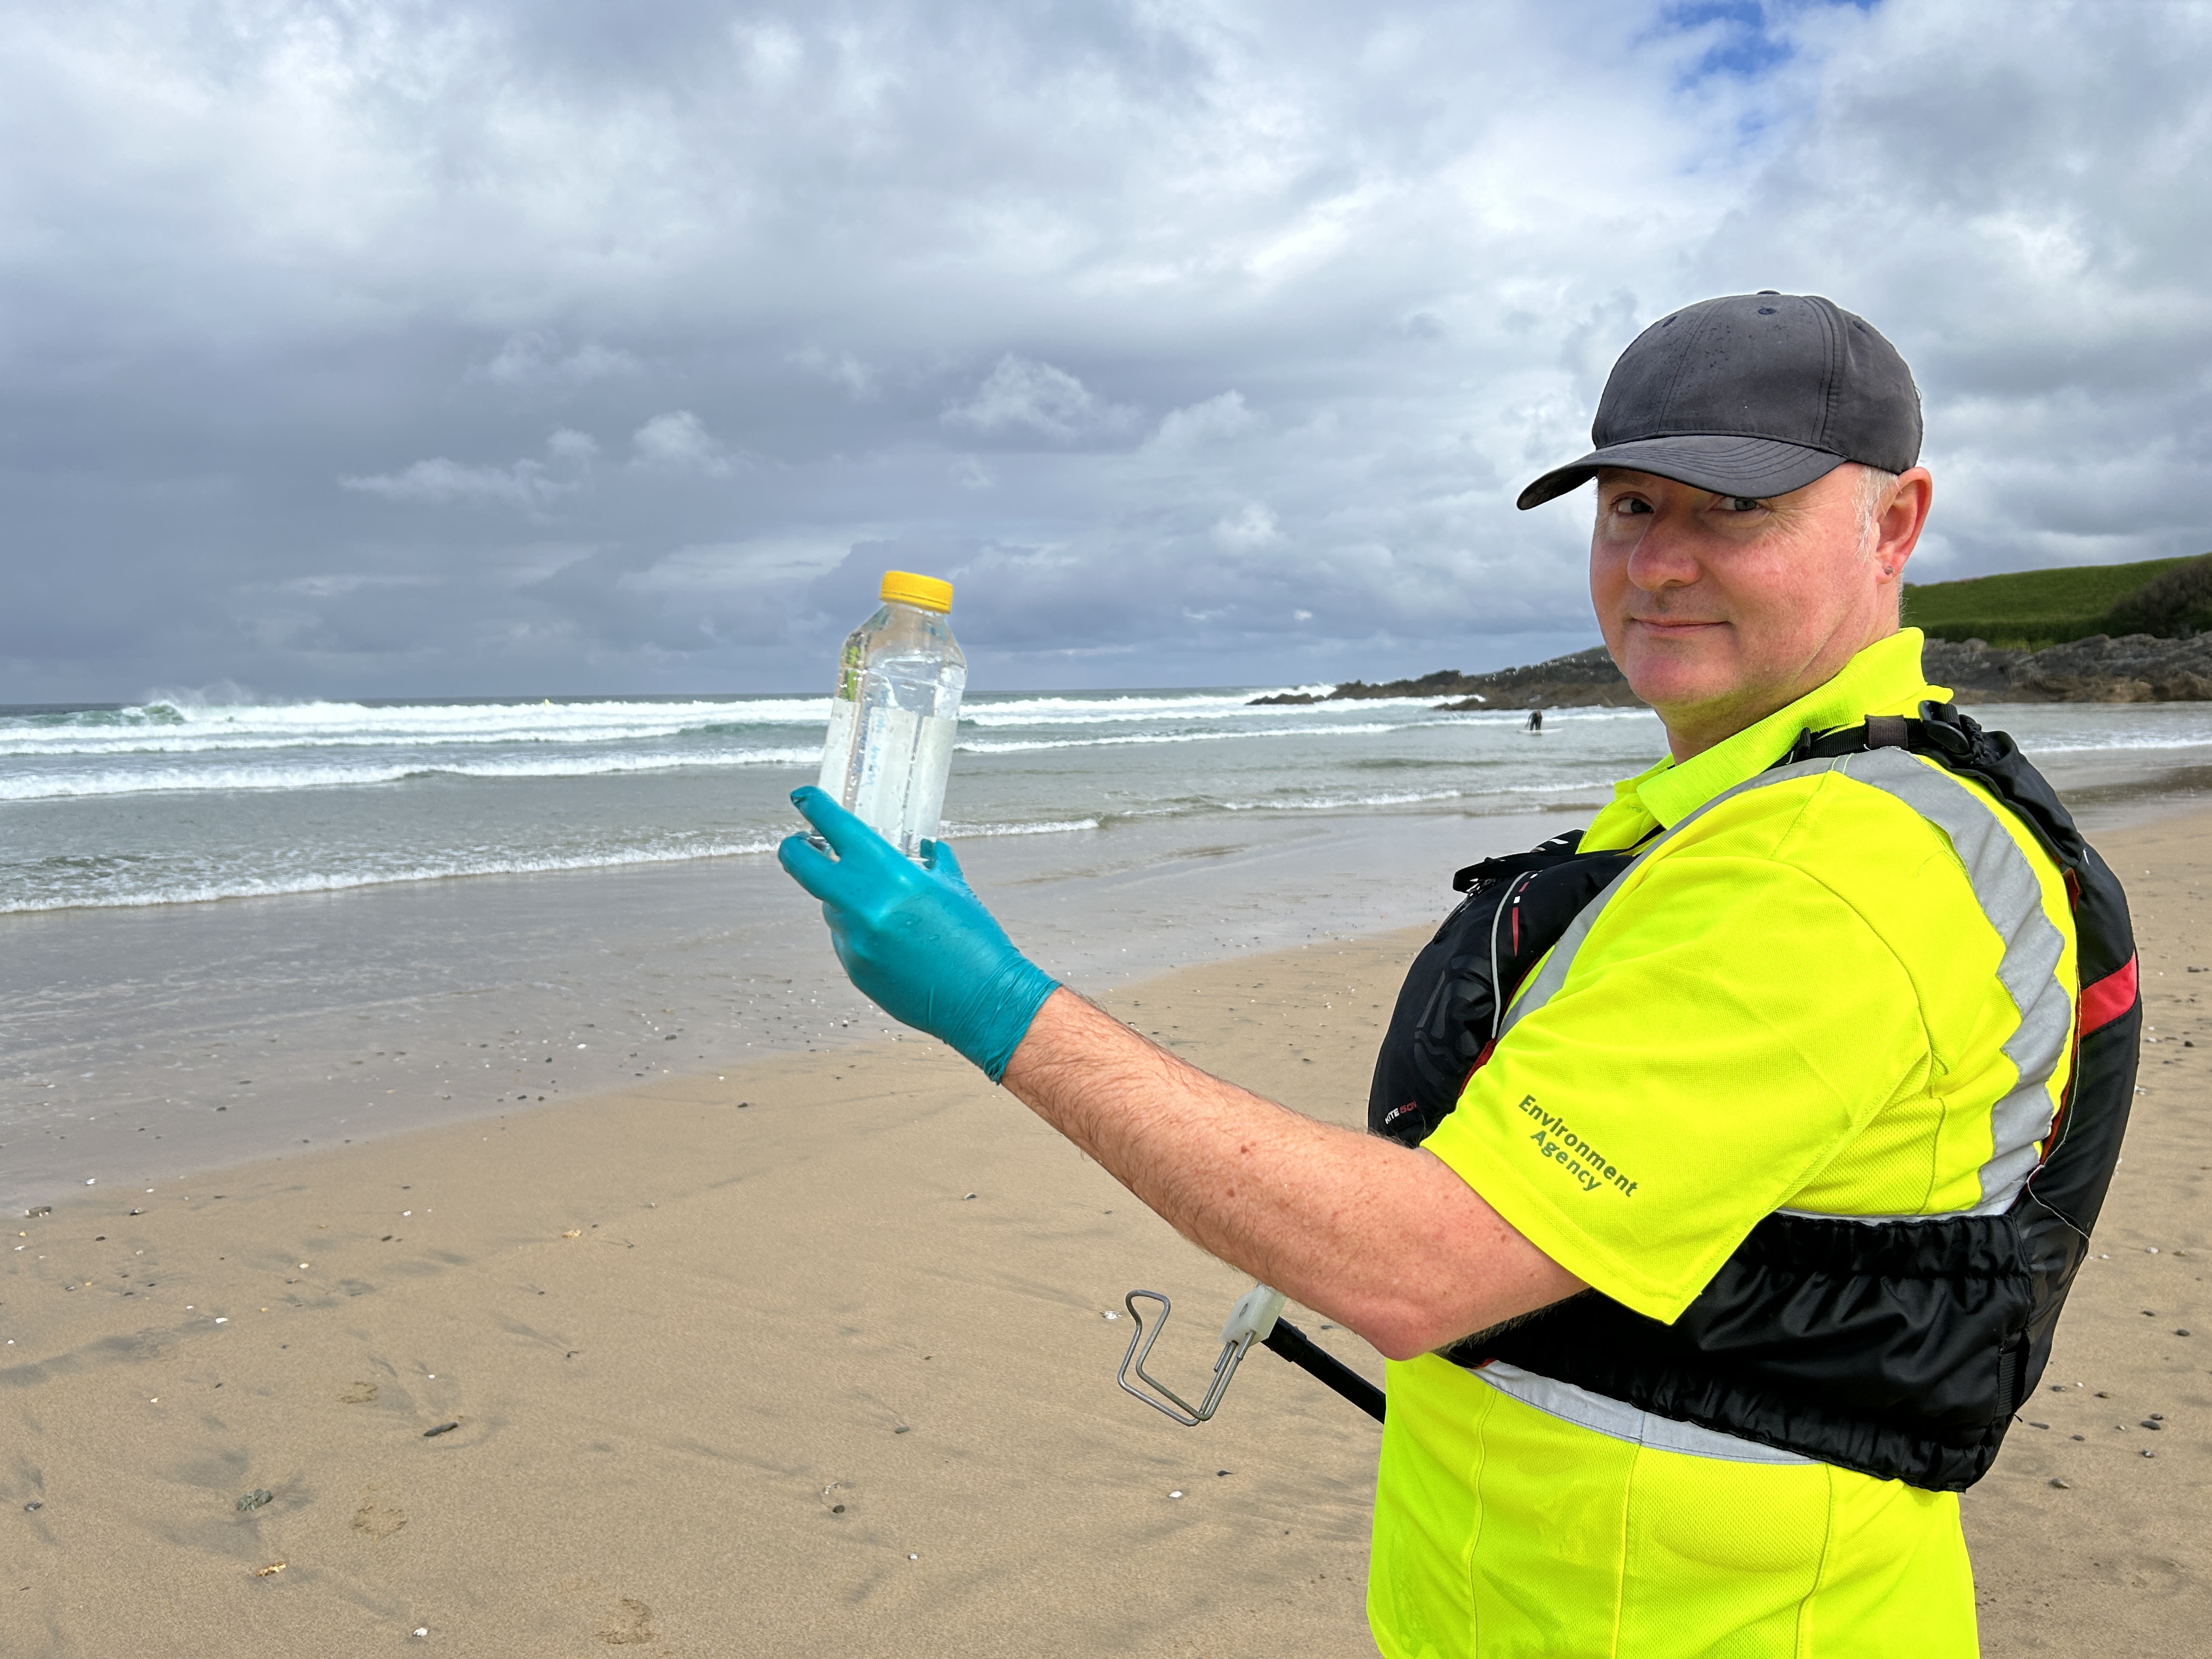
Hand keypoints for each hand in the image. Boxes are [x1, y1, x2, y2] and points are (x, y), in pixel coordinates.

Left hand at [778, 788, 1059, 1080]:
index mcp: (891, 874)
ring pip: (831, 907)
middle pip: (803, 867)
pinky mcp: (854, 969)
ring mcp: (854, 940)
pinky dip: (861, 934)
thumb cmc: (976, 938)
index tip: (803, 797)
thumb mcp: (955, 890)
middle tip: (795, 842)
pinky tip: (895, 945)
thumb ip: (935, 864)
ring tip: (888, 912)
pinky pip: (846, 940)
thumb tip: (927, 847)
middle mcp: (863, 904)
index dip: (813, 807)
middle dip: (793, 850)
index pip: (836, 828)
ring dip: (845, 901)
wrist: (983, 1000)